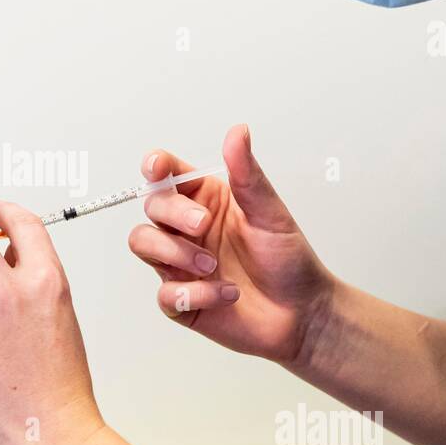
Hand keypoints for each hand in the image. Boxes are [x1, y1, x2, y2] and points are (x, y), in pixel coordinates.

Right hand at [129, 123, 336, 369]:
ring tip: (211, 264)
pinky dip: (196, 293)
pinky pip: (166, 293)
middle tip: (203, 225)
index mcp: (205, 201)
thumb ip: (247, 174)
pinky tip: (227, 294)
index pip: (167, 176)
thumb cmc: (288, 260)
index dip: (155, 167)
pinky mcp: (182, 300)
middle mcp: (186, 230)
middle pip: (151, 207)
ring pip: (142, 243)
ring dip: (174, 252)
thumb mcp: (270, 213)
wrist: (303, 312)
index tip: (158, 167)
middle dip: (173, 214)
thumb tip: (237, 131)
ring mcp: (180, 264)